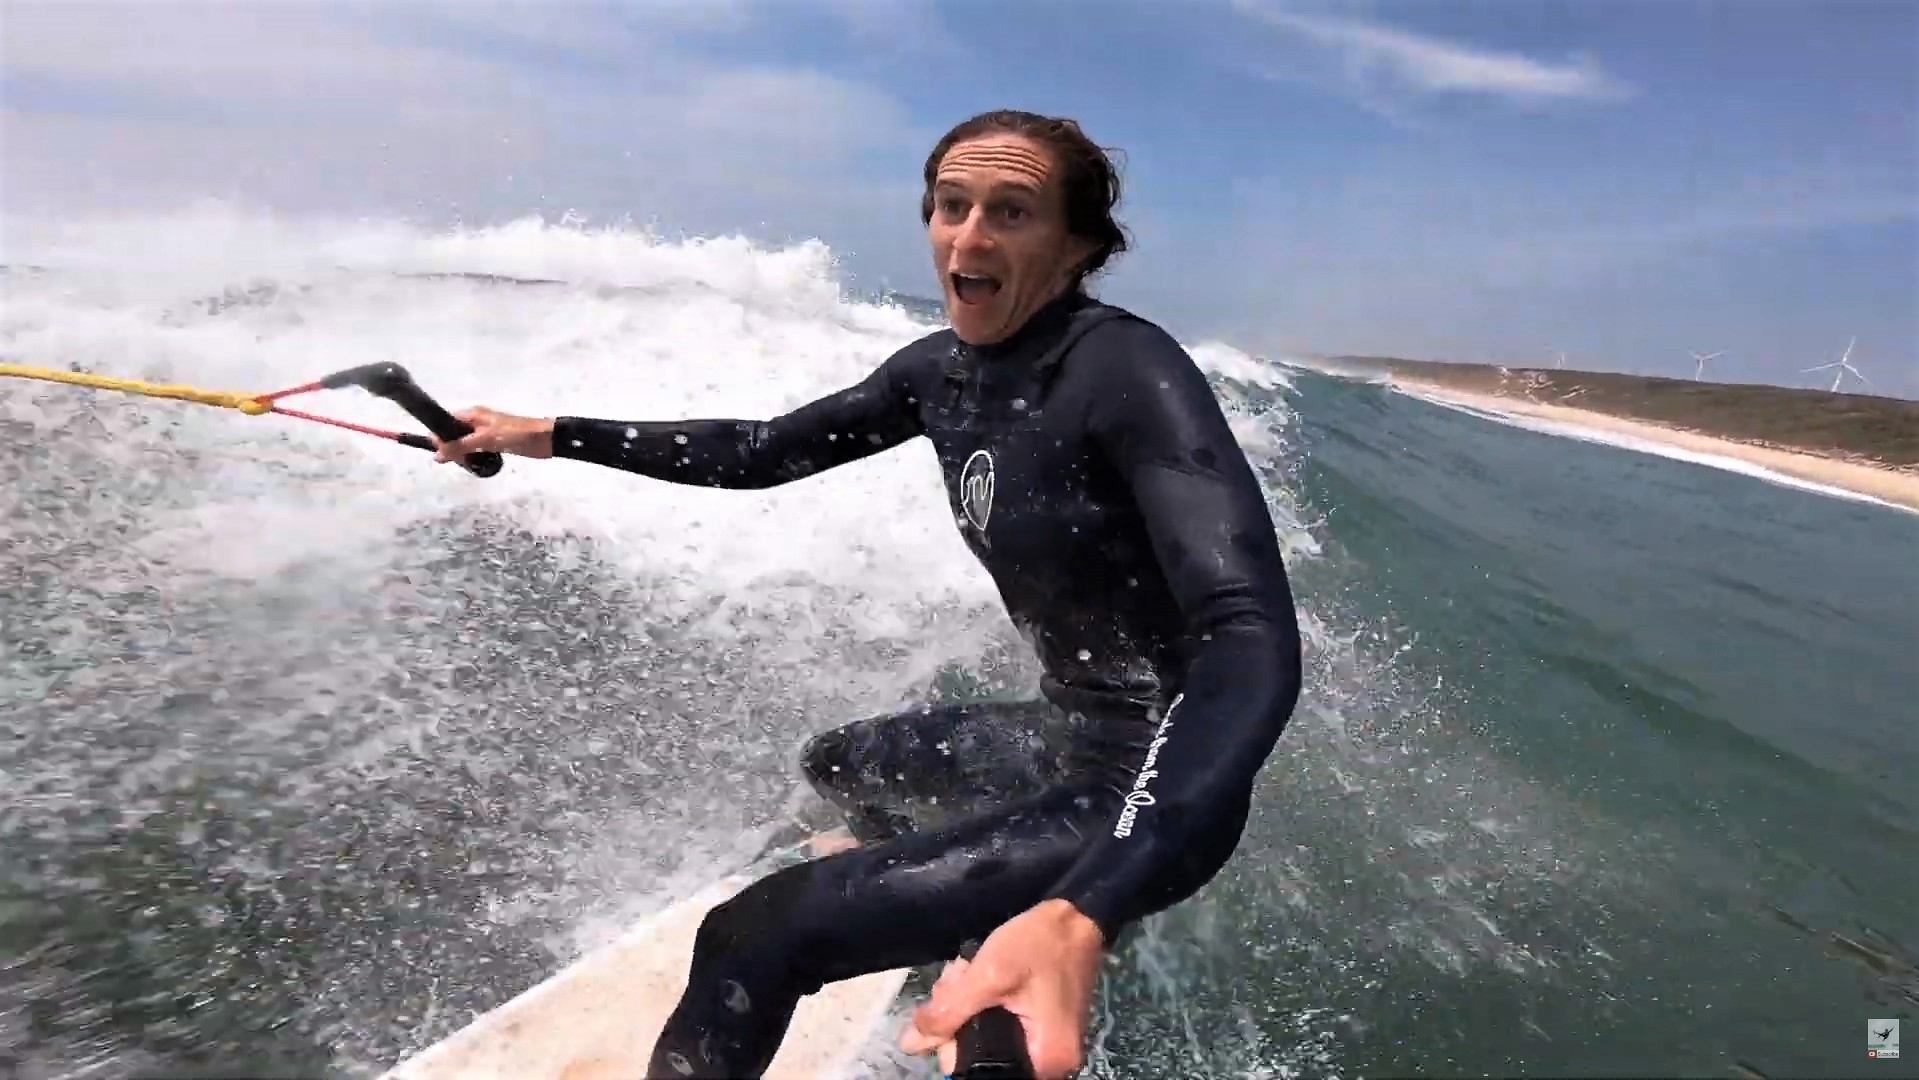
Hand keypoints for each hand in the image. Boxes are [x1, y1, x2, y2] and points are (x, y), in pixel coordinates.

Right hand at [433, 407, 555, 461]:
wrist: (545, 439)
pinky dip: (472, 456)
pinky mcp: (495, 443)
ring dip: (461, 452)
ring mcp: (486, 432)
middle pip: (455, 433)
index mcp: (473, 414)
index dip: (440, 436)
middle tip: (454, 461)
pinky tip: (472, 464)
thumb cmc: (515, 434)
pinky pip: (476, 449)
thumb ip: (461, 446)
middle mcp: (477, 421)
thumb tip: (437, 454)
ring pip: (465, 442)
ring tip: (463, 464)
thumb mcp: (485, 439)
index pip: (447, 422)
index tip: (439, 453)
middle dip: (450, 446)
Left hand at [900, 899, 1104, 1078]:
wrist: (1077, 915)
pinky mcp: (1042, 1028)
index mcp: (1046, 1062)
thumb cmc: (1039, 944)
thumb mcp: (988, 976)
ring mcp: (1047, 1046)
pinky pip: (1002, 1027)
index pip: (979, 1072)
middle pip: (982, 1058)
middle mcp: (1051, 1064)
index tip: (948, 1008)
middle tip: (957, 980)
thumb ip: (948, 1013)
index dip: (954, 1046)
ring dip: (968, 1007)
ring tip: (966, 971)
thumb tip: (910, 1044)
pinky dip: (984, 1004)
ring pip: (987, 1039)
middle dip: (959, 1021)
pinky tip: (977, 977)